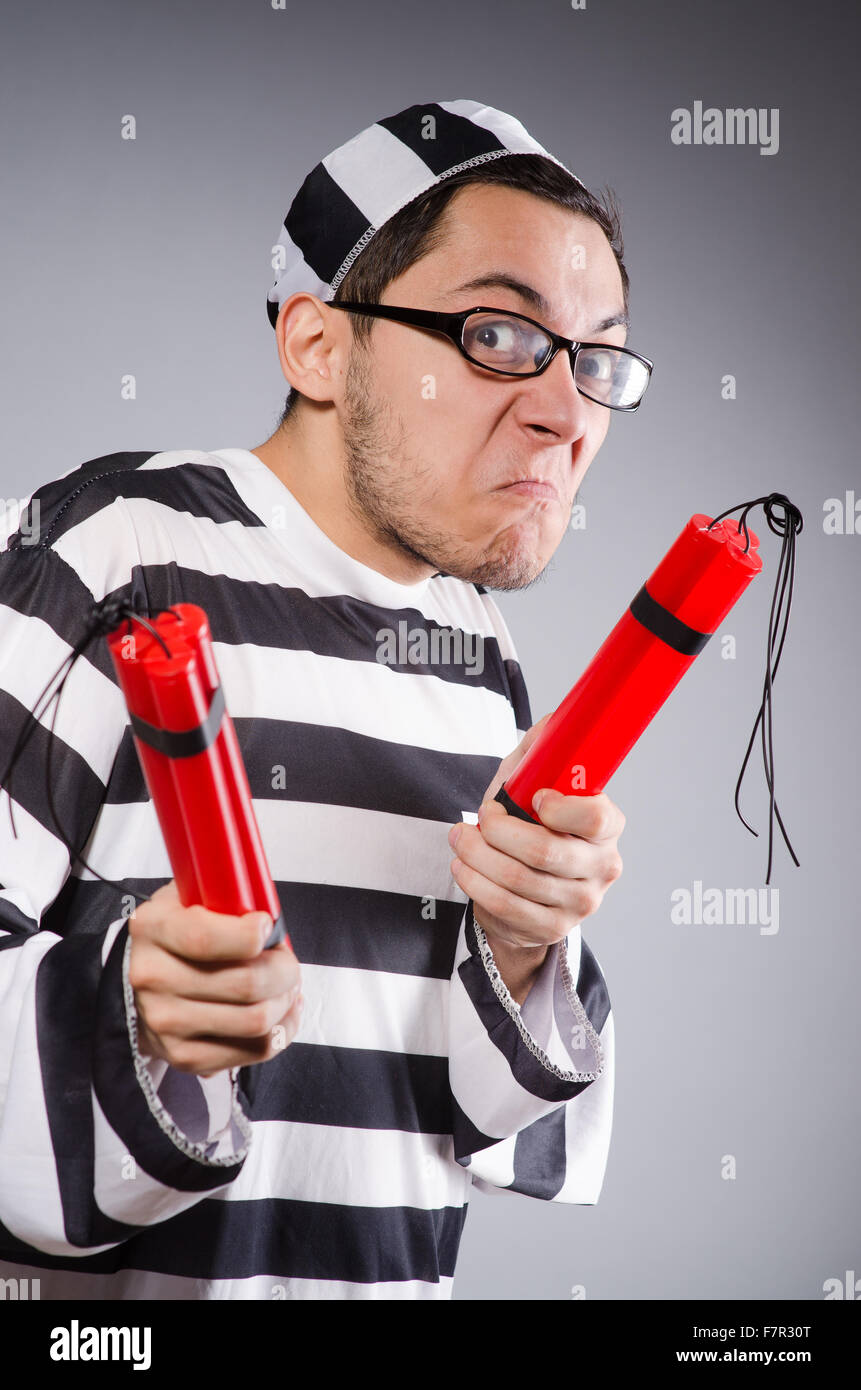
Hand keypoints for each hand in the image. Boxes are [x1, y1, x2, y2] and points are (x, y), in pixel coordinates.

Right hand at [128, 880, 302, 1076]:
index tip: (268, 925)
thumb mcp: (190, 897)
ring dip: (286, 1000)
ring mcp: (166, 1022)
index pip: (204, 938)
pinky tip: (281, 1010)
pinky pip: (254, 1049)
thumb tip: (270, 910)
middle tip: (288, 961)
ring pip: (256, 1020)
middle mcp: (152, 978)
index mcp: (153, 928)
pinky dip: (282, 1029)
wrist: (140, 982)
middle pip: (245, 984)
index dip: (249, 934)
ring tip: (287, 986)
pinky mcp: (184, 1056)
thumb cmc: (179, 932)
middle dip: (285, 970)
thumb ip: (224, 896)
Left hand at [448, 714, 624, 950]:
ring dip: (475, 854)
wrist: (528, 890)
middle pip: (545, 851)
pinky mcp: (552, 928)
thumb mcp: (533, 784)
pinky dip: (474, 881)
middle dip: (497, 830)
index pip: (597, 817)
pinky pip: (503, 905)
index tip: (533, 797)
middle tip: (479, 818)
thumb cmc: (533, 825)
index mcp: (608, 826)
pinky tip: (463, 866)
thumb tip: (554, 719)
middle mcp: (603, 867)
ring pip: (517, 879)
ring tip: (460, 839)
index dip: (560, 807)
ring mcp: (581, 903)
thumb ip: (542, 751)